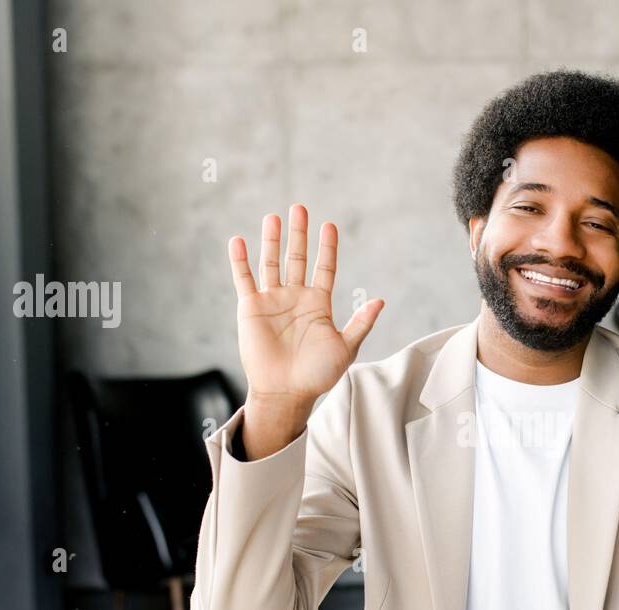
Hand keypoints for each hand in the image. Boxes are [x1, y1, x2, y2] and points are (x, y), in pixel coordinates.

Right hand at [227, 204, 383, 406]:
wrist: (286, 392)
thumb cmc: (317, 374)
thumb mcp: (345, 348)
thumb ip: (360, 323)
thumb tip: (380, 301)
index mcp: (318, 304)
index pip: (324, 268)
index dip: (327, 247)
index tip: (329, 225)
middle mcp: (295, 297)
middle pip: (297, 258)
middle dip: (299, 234)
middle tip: (300, 207)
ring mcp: (272, 300)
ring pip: (271, 262)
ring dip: (271, 240)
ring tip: (274, 217)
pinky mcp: (250, 308)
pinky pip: (244, 279)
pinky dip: (240, 260)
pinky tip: (239, 241)